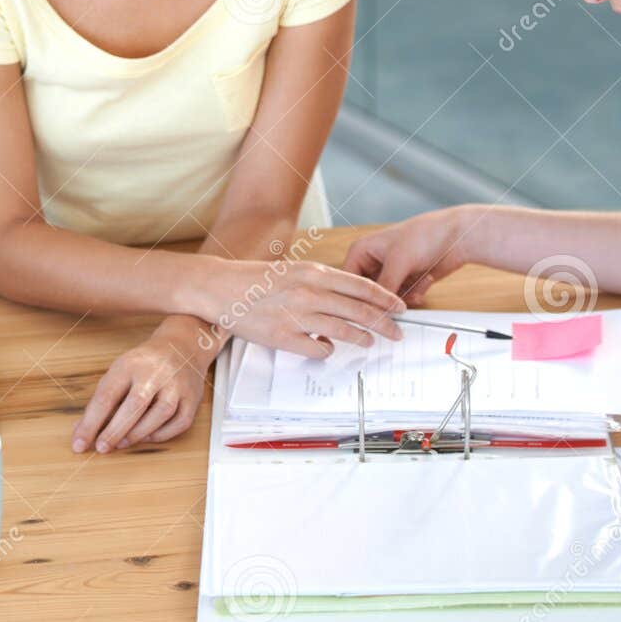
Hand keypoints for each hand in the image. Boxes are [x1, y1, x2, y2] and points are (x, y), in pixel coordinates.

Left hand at [73, 325, 207, 452]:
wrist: (183, 346)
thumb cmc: (145, 363)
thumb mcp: (119, 371)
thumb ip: (101, 400)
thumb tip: (81, 430)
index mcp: (130, 364)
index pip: (107, 395)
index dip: (91, 422)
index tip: (79, 443)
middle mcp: (155, 372)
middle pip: (135, 404)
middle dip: (115, 430)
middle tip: (101, 448)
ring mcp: (177, 385)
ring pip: (160, 414)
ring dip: (138, 434)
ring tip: (121, 444)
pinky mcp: (193, 398)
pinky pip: (179, 422)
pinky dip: (162, 434)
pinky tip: (147, 437)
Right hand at [201, 258, 404, 357]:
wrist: (220, 288)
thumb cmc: (255, 280)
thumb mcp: (293, 271)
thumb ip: (320, 283)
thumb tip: (345, 300)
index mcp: (313, 273)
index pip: (360, 286)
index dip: (384, 298)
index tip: (399, 306)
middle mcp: (309, 292)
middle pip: (358, 310)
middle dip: (383, 323)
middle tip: (396, 332)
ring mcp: (297, 315)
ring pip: (343, 330)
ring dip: (361, 338)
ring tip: (370, 342)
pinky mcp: (284, 337)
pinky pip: (317, 349)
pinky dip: (327, 350)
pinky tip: (327, 348)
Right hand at [342, 207, 473, 304]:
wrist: (458, 236)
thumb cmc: (425, 235)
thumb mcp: (399, 262)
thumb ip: (384, 288)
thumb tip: (375, 312)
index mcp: (361, 251)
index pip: (348, 281)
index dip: (357, 297)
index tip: (370, 310)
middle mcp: (372, 262)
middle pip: (367, 294)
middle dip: (387, 298)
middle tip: (399, 303)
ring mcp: (390, 272)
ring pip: (386, 299)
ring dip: (405, 295)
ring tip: (419, 282)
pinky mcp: (405, 281)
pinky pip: (402, 299)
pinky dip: (415, 293)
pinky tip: (426, 279)